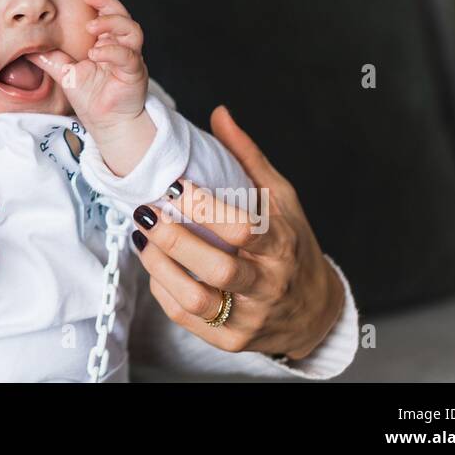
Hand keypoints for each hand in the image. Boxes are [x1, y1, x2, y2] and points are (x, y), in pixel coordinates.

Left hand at [31, 0, 154, 174]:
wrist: (107, 124)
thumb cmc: (91, 97)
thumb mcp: (65, 72)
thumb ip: (49, 57)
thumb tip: (24, 46)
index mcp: (106, 42)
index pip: (107, 13)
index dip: (99, 0)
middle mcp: (121, 46)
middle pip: (123, 15)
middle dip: (107, 3)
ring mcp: (130, 59)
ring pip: (132, 31)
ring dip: (112, 24)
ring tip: (91, 28)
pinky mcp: (134, 73)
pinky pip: (128, 56)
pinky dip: (112, 51)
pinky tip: (96, 53)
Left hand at [131, 107, 345, 360]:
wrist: (314, 311)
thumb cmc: (293, 246)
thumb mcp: (282, 198)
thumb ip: (248, 157)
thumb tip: (219, 114)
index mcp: (281, 244)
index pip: (244, 228)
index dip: (205, 208)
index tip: (176, 186)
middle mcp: (268, 283)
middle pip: (217, 267)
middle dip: (174, 240)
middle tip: (145, 213)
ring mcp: (250, 316)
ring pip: (197, 298)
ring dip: (160, 268)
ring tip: (141, 238)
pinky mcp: (231, 340)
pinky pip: (187, 318)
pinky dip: (163, 291)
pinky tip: (153, 267)